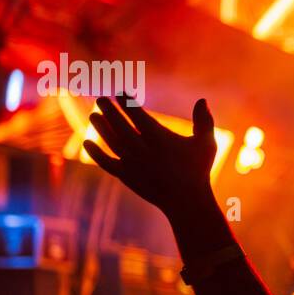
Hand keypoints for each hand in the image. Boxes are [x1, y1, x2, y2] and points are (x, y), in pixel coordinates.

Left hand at [84, 96, 217, 214]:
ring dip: (101, 128)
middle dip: (109, 111)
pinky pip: (107, 163)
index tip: (120, 92)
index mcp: (161, 139)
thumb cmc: (198, 170)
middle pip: (121, 126)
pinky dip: (95, 153)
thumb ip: (204, 121)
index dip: (127, 103)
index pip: (138, 116)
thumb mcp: (206, 144)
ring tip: (94, 116)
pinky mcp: (127, 177)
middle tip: (101, 99)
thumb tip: (201, 99)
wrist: (187, 201)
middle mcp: (143, 150)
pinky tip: (87, 143)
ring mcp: (133, 164)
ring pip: (112, 142)